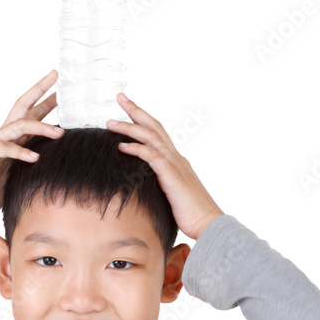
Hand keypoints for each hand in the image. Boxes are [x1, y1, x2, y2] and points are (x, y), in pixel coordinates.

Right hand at [0, 69, 64, 222]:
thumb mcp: (20, 172)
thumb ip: (32, 159)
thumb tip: (57, 155)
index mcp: (11, 138)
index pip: (30, 113)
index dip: (45, 100)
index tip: (61, 88)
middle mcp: (1, 135)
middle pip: (22, 106)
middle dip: (39, 91)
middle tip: (56, 77)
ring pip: (18, 127)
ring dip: (40, 127)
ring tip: (59, 133)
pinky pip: (4, 149)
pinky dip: (20, 153)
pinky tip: (34, 157)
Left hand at [106, 93, 224, 239]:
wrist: (208, 223)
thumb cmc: (190, 214)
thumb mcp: (172, 194)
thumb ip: (160, 184)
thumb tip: (145, 184)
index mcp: (176, 161)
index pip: (157, 133)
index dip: (142, 119)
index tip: (127, 108)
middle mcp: (176, 158)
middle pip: (154, 126)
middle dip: (135, 110)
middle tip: (120, 96)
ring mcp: (175, 165)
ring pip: (151, 137)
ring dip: (130, 127)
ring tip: (111, 122)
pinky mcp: (172, 176)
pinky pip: (152, 157)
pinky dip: (136, 149)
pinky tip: (122, 146)